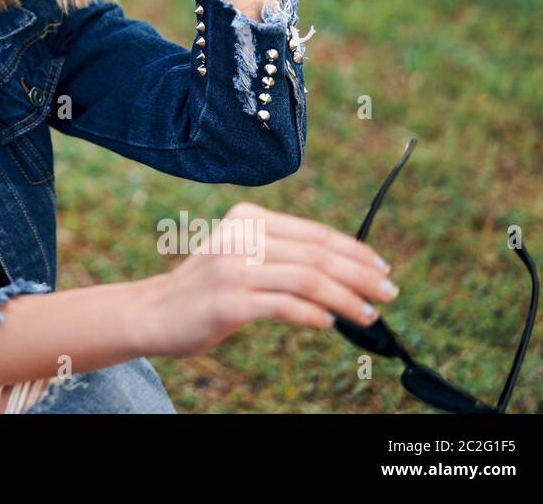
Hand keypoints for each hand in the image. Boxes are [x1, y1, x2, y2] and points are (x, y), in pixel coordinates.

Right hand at [134, 202, 398, 358]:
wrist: (153, 312)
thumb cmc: (206, 288)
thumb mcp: (240, 256)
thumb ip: (282, 255)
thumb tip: (347, 272)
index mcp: (247, 219)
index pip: (315, 233)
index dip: (355, 251)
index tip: (382, 268)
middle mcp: (239, 238)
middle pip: (316, 255)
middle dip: (360, 275)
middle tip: (389, 293)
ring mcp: (231, 269)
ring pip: (306, 279)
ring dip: (346, 299)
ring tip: (368, 315)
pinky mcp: (226, 303)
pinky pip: (283, 306)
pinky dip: (313, 314)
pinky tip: (329, 323)